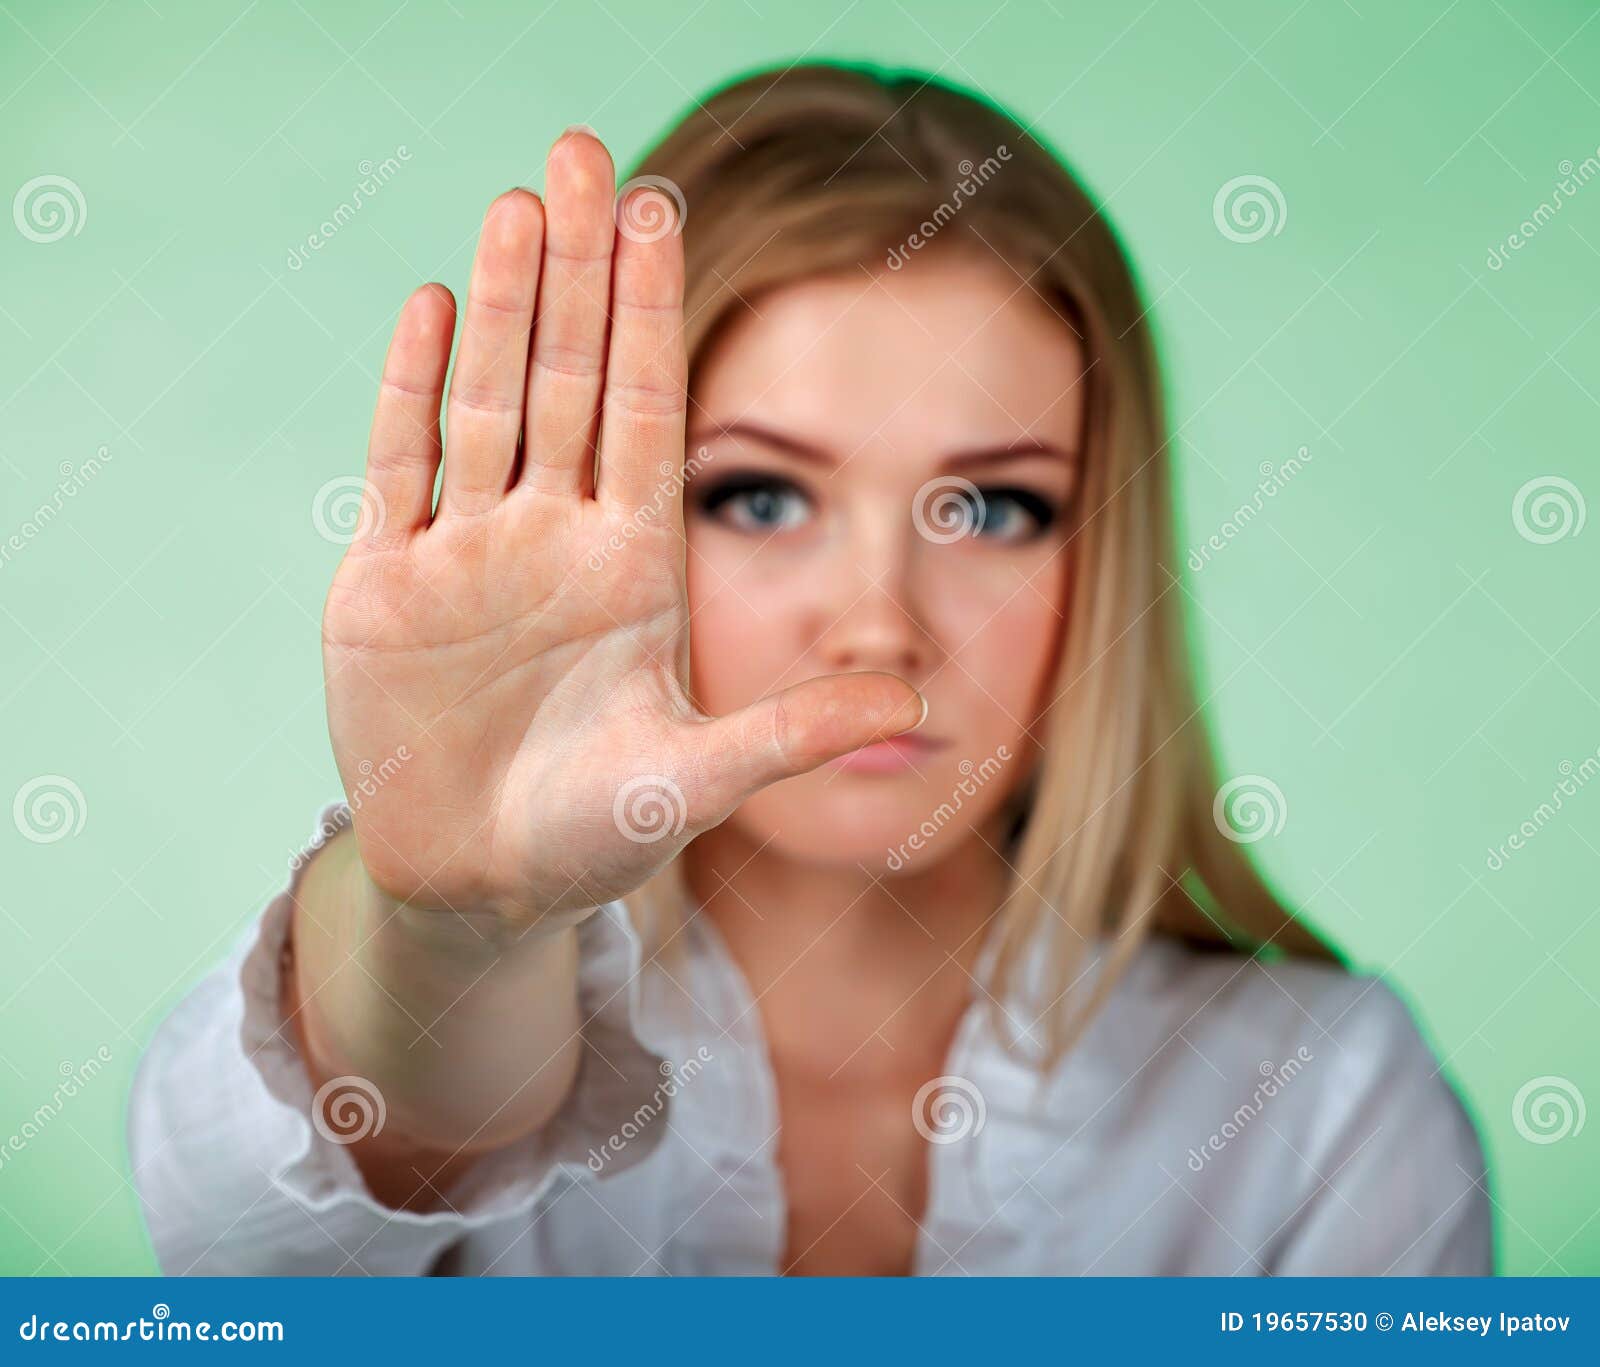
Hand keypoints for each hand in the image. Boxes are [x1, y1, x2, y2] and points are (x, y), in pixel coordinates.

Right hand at [320, 131, 922, 925]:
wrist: (480, 884)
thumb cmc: (593, 835)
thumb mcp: (700, 781)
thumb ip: (793, 731)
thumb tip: (920, 700)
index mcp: (632, 564)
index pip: (645, 410)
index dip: (651, 313)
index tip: (664, 211)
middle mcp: (553, 537)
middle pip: (565, 377)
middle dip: (575, 268)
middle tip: (584, 149)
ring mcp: (467, 553)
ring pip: (485, 400)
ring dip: (498, 303)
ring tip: (517, 201)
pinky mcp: (385, 587)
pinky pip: (399, 468)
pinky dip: (409, 389)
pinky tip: (428, 304)